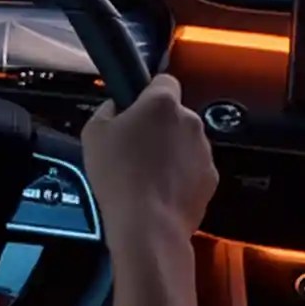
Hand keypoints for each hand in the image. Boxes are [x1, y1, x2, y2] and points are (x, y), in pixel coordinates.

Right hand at [81, 75, 217, 249]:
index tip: (134, 110)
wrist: (147, 225)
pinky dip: (181, 175)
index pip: (164, 80)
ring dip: (171, 151)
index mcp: (162, 103)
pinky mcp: (211, 178)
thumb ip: (107, 110)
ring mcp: (205, 150)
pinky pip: (193, 168)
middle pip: (174, 114)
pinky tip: (160, 191)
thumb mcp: (93, 134)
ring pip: (185, 142)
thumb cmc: (117, 175)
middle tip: (134, 147)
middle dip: (159, 126)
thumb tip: (117, 108)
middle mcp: (190, 120)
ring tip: (146, 175)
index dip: (148, 93)